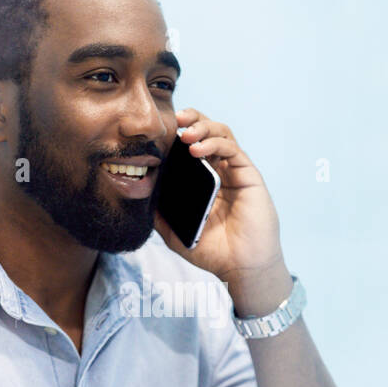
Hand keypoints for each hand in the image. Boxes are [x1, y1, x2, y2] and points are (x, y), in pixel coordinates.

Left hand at [153, 107, 283, 288]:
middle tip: (176, 119)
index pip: (191, 147)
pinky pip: (232, 150)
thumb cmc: (214, 252)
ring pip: (221, 134)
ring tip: (185, 133)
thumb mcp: (176, 234)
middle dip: (192, 120)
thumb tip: (139, 198)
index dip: (178, 134)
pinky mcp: (248, 175)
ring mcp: (235, 172)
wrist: (241, 267)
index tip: (160, 133)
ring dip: (203, 127)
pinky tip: (197, 149)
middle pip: (208, 132)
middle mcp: (221, 172)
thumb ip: (160, 216)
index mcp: (204, 181)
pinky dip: (214, 143)